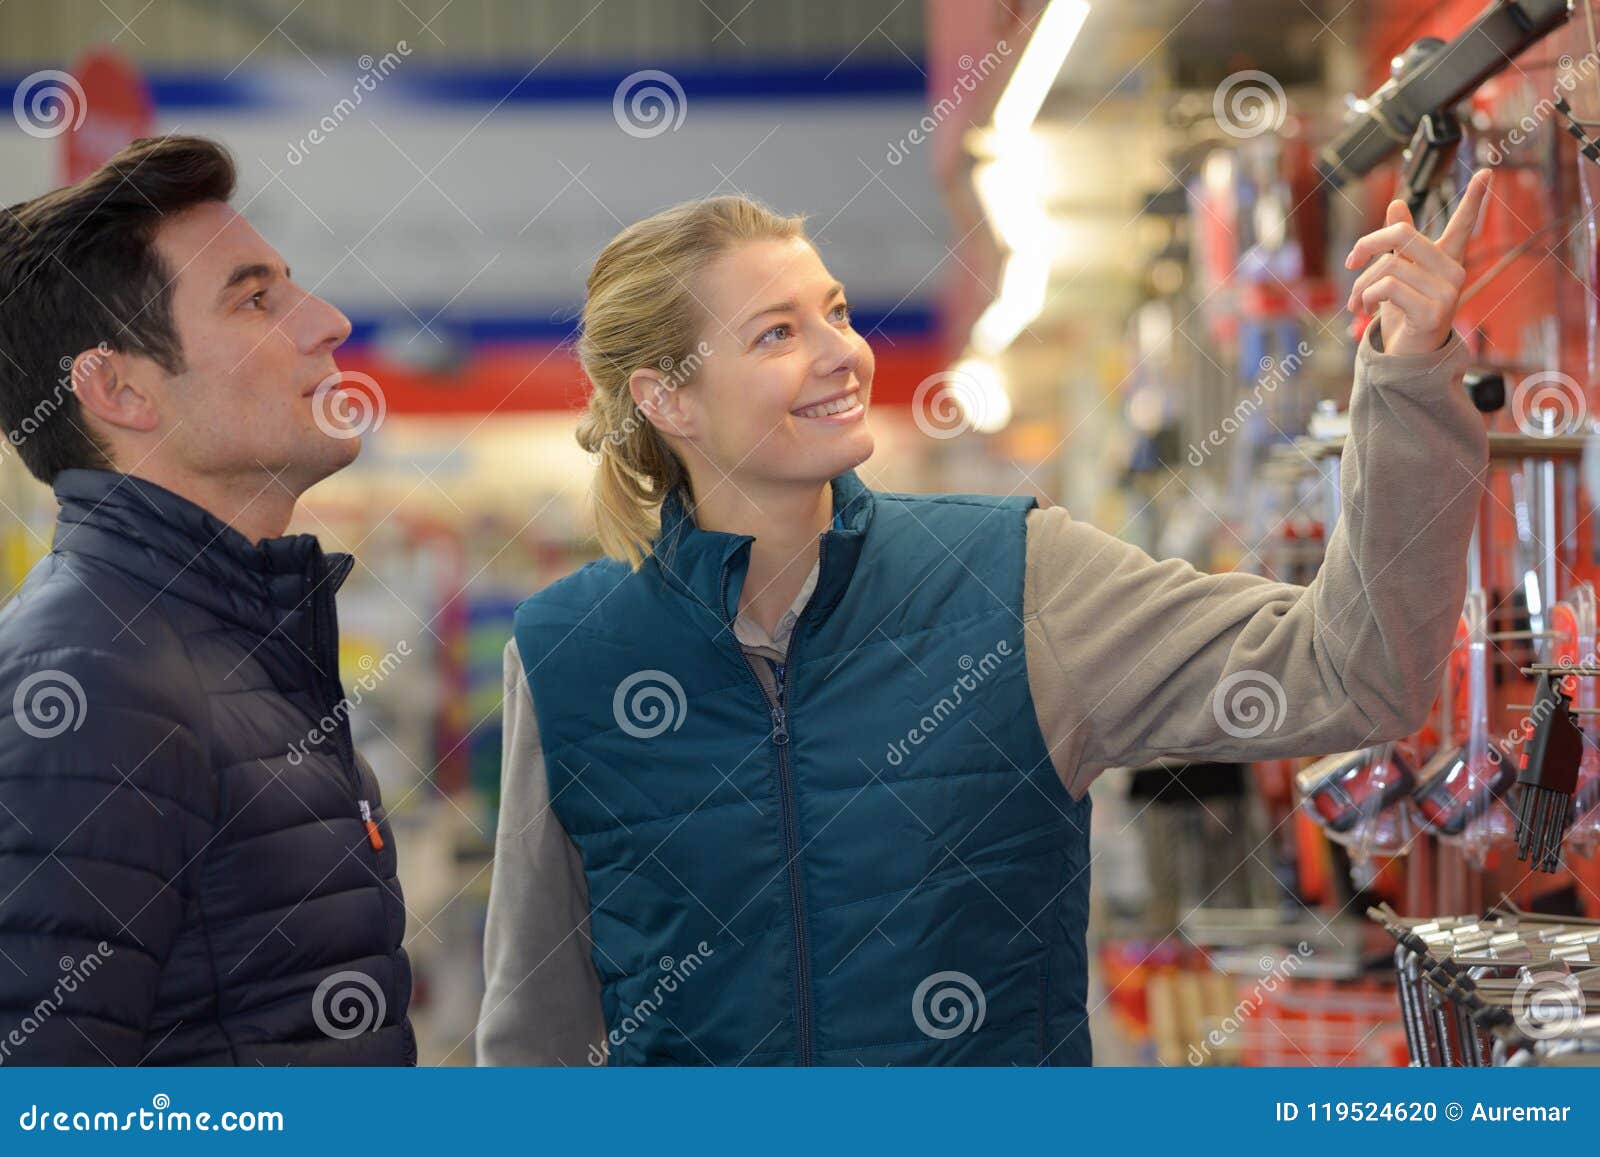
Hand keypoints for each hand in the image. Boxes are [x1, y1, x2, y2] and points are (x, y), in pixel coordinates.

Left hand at [1343, 168, 1491, 355]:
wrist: (1406, 359)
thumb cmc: (1403, 314)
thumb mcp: (1398, 274)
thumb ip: (1398, 242)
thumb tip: (1396, 203)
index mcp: (1447, 259)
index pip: (1464, 224)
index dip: (1475, 198)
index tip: (1487, 171)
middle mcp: (1453, 271)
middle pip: (1403, 234)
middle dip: (1367, 245)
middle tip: (1350, 263)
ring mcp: (1447, 291)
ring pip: (1388, 264)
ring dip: (1361, 284)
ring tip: (1356, 302)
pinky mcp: (1434, 311)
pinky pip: (1387, 287)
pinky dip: (1367, 297)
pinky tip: (1365, 310)